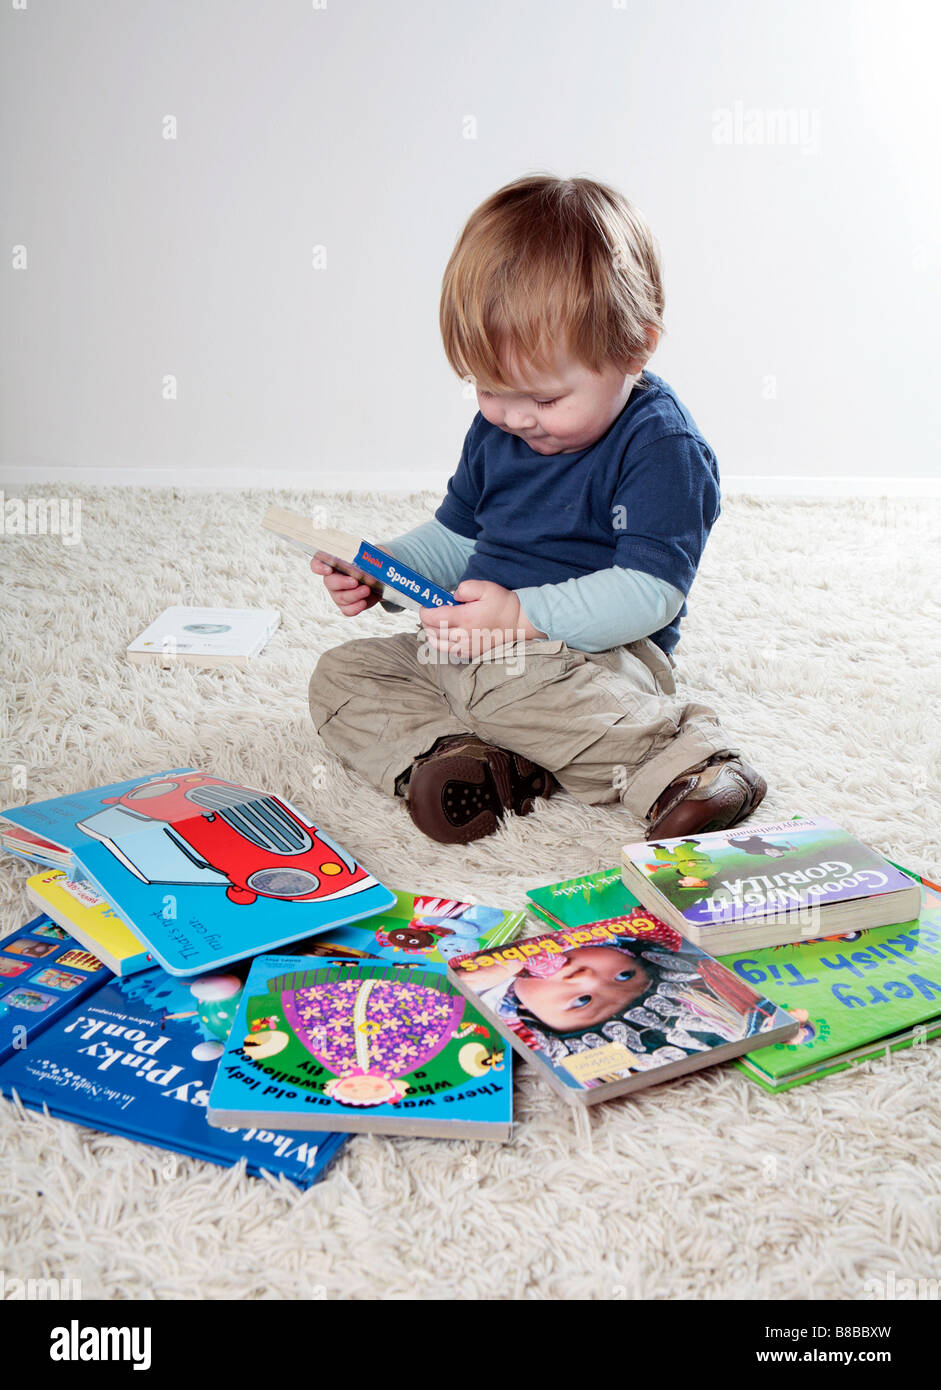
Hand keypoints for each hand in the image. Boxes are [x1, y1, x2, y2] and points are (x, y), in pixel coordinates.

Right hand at [310, 558, 380, 616]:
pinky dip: (355, 607)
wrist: (381, 579)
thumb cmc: (371, 563)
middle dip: (342, 583)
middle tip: (355, 581)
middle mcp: (333, 578)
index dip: (318, 567)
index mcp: (334, 562)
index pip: (318, 563)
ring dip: (354, 595)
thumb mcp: (370, 554)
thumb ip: (366, 554)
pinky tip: (363, 602)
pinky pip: (347, 610)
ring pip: (340, 597)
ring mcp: (338, 594)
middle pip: (329, 582)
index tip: (328, 570)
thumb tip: (369, 558)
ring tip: (367, 589)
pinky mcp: (346, 605)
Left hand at [420, 579, 541, 659]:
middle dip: (426, 621)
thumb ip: (466, 588)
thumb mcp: (486, 587)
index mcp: (465, 618)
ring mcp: (466, 646)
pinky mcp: (470, 653)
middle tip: (429, 612)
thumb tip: (452, 595)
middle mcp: (463, 635)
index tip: (426, 606)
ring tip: (435, 624)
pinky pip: (448, 651)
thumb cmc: (501, 603)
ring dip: (431, 633)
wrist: (516, 622)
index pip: (433, 618)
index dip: (425, 611)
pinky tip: (446, 634)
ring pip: (437, 644)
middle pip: (432, 631)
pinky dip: (442, 643)